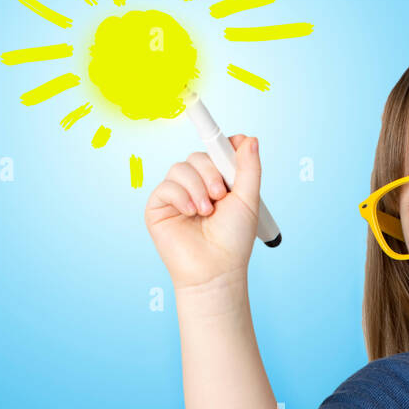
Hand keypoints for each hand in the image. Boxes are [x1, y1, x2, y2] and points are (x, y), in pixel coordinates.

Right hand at [143, 133, 260, 293]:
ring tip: (206, 212)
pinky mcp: (159, 207)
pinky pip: (166, 186)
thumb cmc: (233, 241)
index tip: (233, 144)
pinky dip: (181, 197)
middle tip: (220, 196)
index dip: (222, 146)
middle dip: (210, 172)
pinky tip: (190, 214)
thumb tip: (249, 138)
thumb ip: (249, 168)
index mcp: (218, 183)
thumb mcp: (248, 200)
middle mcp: (196, 187)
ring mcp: (176, 196)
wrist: (216, 269)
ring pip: (181, 168)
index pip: (216, 153)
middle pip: (197, 156)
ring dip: (197, 187)